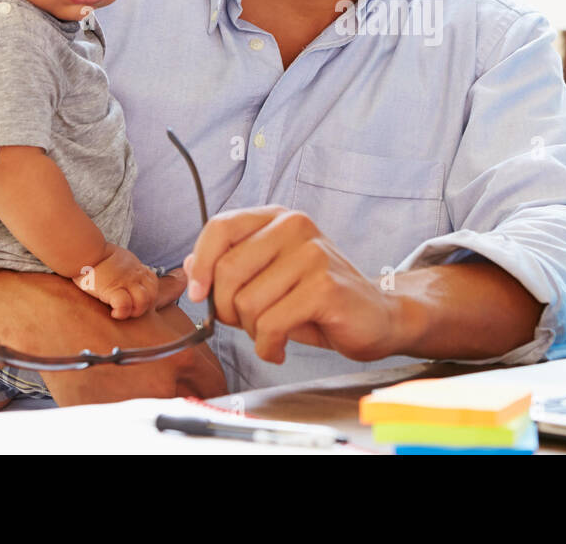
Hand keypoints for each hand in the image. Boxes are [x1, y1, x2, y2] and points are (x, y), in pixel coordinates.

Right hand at [74, 243, 158, 319]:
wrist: (86, 251)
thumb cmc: (95, 256)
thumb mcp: (117, 257)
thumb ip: (124, 266)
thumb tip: (119, 274)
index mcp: (136, 268)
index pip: (153, 282)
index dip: (147, 294)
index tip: (133, 298)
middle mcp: (135, 275)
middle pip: (152, 295)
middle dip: (144, 306)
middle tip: (129, 309)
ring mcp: (126, 282)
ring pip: (143, 302)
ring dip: (134, 311)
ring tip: (122, 312)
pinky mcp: (113, 289)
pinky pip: (125, 305)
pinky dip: (121, 313)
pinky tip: (113, 313)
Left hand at [182, 205, 402, 363]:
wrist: (377, 317)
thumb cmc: (318, 299)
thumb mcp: (270, 278)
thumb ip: (231, 267)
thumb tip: (189, 266)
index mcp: (278, 217)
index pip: (221, 227)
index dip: (201, 263)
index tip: (199, 293)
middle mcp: (295, 226)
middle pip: (227, 271)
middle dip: (227, 310)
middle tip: (248, 324)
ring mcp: (312, 254)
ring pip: (247, 303)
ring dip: (253, 332)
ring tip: (274, 333)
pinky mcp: (325, 286)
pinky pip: (271, 324)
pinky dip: (269, 347)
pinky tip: (281, 348)